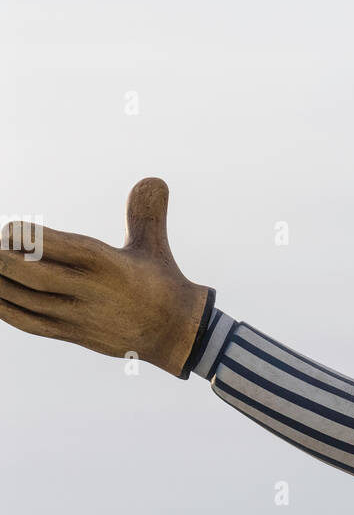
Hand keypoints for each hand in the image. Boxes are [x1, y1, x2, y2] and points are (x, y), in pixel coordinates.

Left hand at [0, 178, 211, 375]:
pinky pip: (31, 322)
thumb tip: (153, 180)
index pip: (62, 248)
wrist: (175, 334)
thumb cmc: (162, 283)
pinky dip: (7, 309)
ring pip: (28, 300)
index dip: (29, 238)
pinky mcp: (74, 335)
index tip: (9, 228)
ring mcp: (80, 316)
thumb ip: (146, 213)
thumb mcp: (154, 246)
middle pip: (36, 275)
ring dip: (0, 283)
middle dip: (5, 259)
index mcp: (109, 265)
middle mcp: (92, 292)